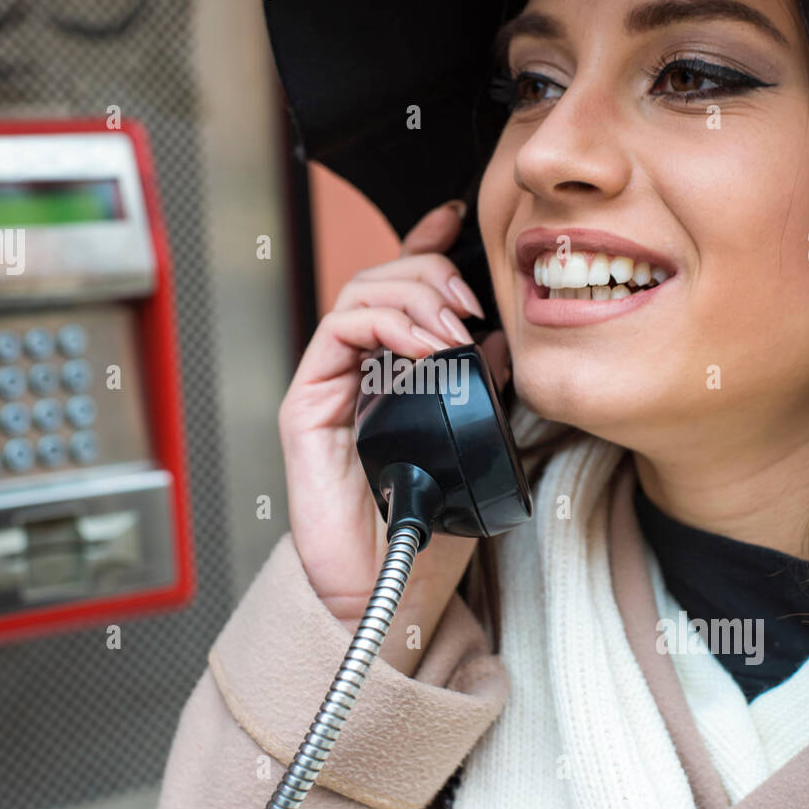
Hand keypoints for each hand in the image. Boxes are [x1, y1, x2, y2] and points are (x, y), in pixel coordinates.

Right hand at [277, 200, 507, 675]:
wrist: (392, 589)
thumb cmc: (427, 529)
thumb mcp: (472, 445)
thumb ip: (478, 388)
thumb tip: (500, 339)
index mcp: (395, 374)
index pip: (404, 292)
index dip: (427, 245)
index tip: (460, 219)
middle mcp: (359, 372)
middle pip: (383, 280)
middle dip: (432, 273)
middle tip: (473, 303)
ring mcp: (331, 385)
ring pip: (360, 294)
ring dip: (413, 294)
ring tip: (455, 325)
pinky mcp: (308, 404)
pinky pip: (338, 331)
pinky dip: (386, 322)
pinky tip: (427, 344)